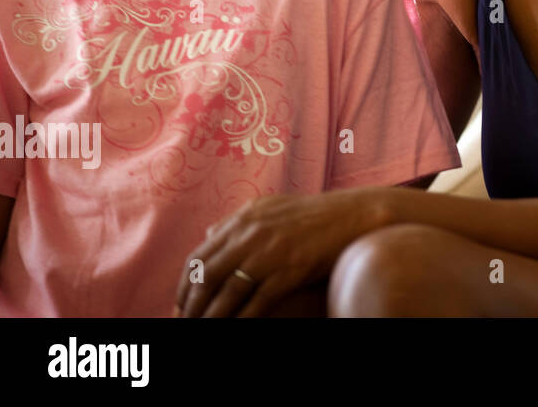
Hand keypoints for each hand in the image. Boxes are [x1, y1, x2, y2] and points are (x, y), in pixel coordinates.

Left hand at [175, 188, 388, 317]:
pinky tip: (237, 328)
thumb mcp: (274, 207)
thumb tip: (209, 232)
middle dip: (191, 305)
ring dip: (211, 317)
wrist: (357, 215)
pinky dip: (242, 320)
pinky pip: (257, 302)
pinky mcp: (291, 269)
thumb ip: (241, 220)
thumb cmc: (318, 214)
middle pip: (206, 276)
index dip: (184, 284)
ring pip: (226, 293)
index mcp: (245, 218)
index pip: (199, 255)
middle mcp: (252, 232)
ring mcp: (271, 251)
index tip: (180, 304)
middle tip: (186, 323)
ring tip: (204, 330)